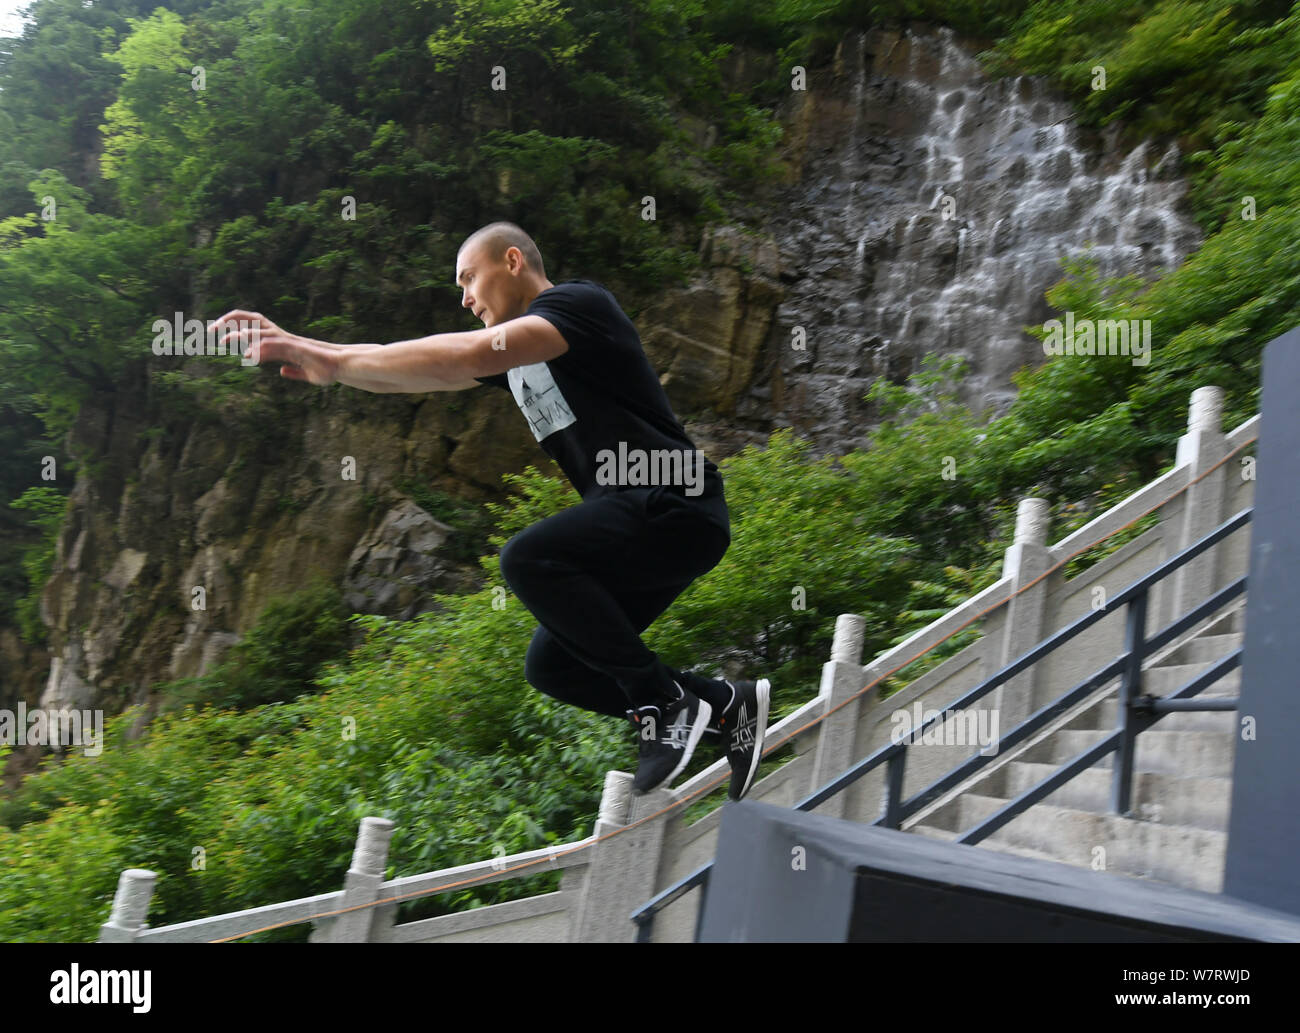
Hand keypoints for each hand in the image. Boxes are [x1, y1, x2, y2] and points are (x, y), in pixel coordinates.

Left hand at [210, 310, 340, 384]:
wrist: (341, 366)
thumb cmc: (326, 369)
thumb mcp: (305, 372)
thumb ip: (293, 371)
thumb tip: (282, 371)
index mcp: (281, 341)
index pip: (255, 327)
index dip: (236, 327)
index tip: (220, 336)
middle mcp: (281, 336)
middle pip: (251, 319)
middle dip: (229, 321)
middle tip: (211, 329)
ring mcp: (287, 340)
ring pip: (259, 331)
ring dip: (240, 334)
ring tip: (223, 340)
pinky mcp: (294, 348)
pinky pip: (273, 345)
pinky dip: (259, 348)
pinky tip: (249, 355)